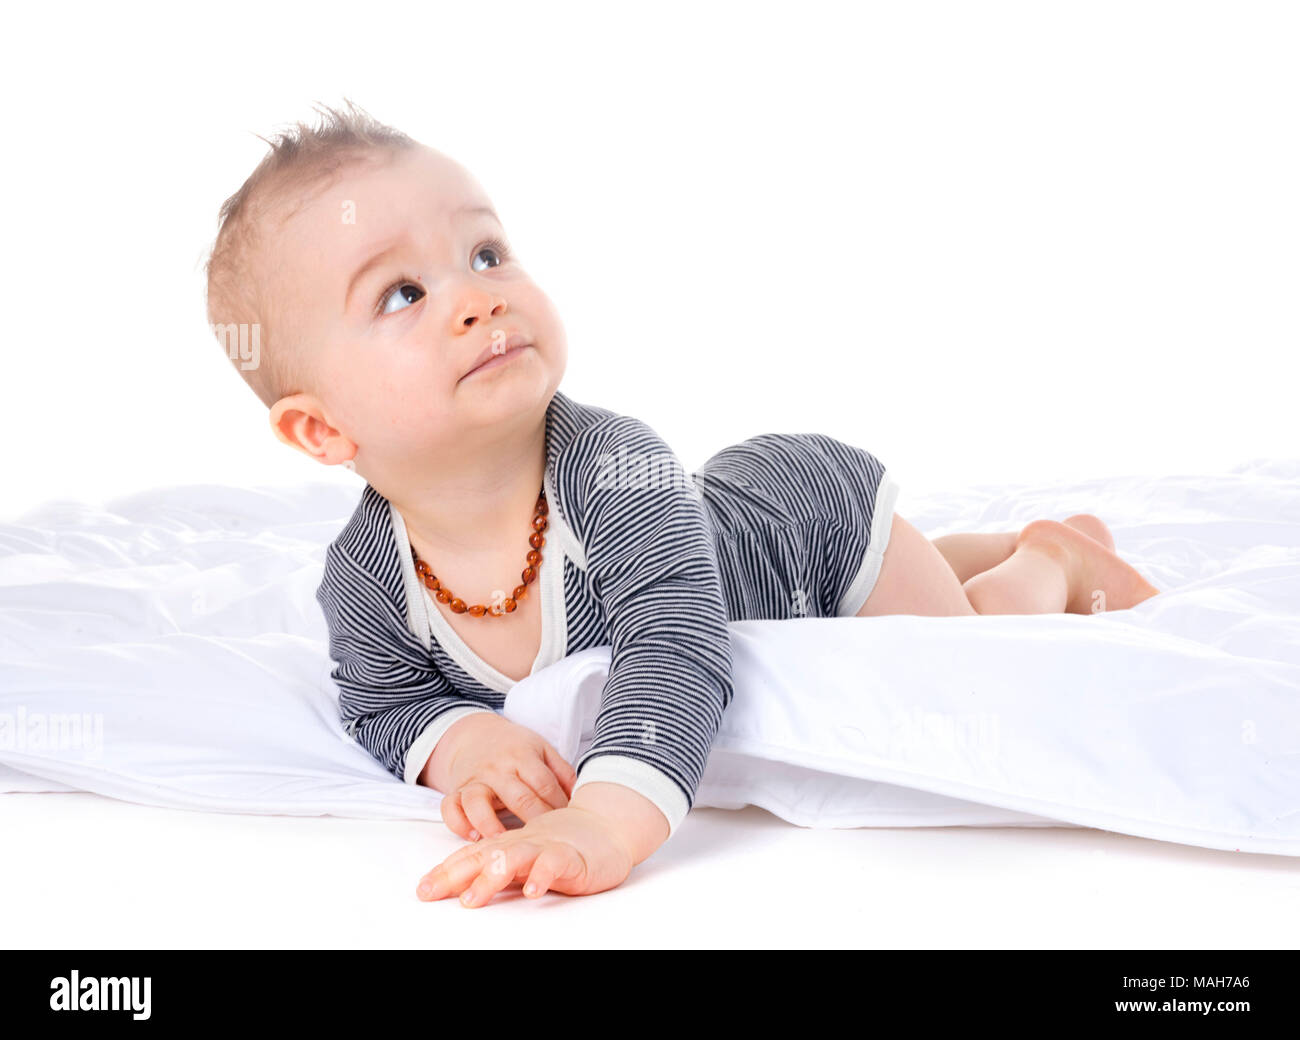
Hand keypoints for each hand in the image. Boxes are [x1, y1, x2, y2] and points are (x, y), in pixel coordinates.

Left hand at [416, 804, 635, 906]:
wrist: (608, 826)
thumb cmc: (564, 844)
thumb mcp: (527, 856)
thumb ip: (499, 869)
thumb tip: (463, 888)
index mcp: (509, 843)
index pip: (471, 855)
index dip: (446, 871)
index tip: (422, 889)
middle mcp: (522, 843)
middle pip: (483, 855)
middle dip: (454, 875)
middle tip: (430, 893)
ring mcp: (545, 847)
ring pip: (513, 858)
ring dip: (491, 878)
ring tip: (471, 899)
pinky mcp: (570, 856)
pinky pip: (554, 864)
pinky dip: (541, 876)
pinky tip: (530, 892)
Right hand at [422, 713, 577, 840]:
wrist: (474, 735)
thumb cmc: (515, 748)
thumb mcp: (541, 749)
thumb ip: (561, 772)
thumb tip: (581, 798)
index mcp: (523, 755)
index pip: (543, 783)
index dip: (557, 805)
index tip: (567, 825)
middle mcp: (497, 768)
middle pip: (517, 795)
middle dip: (532, 819)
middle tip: (544, 842)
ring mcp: (474, 780)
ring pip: (477, 801)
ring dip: (488, 823)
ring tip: (500, 843)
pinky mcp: (455, 791)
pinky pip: (450, 807)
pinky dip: (458, 823)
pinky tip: (472, 838)